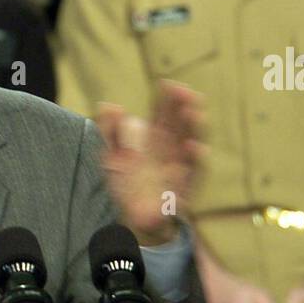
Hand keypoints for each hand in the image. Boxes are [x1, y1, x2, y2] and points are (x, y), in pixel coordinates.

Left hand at [96, 80, 204, 244]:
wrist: (136, 218)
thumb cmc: (126, 183)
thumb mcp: (111, 156)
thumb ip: (108, 131)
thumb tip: (108, 104)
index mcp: (155, 136)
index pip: (163, 112)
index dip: (167, 98)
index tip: (167, 84)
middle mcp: (171, 146)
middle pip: (181, 122)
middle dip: (185, 106)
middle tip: (186, 93)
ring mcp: (181, 163)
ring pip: (192, 140)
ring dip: (194, 127)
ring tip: (193, 113)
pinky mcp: (186, 183)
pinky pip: (194, 169)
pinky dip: (195, 157)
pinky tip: (192, 147)